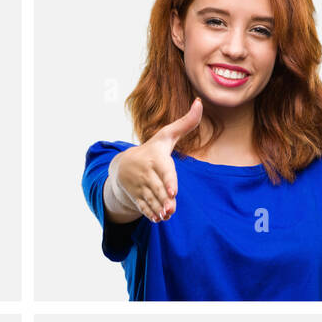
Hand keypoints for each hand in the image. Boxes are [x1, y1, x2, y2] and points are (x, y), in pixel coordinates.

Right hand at [109, 99, 201, 221]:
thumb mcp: (166, 135)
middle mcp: (147, 173)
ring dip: (158, 208)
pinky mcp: (135, 196)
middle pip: (158, 188)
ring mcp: (139, 185)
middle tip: (171, 209)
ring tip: (166, 215)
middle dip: (164, 199)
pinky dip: (149, 213)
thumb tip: (199, 103)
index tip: (173, 192)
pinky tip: (158, 218)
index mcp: (156, 158)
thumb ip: (185, 123)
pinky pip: (142, 206)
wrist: (122, 164)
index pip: (164, 171)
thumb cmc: (152, 149)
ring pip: (151, 199)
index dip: (168, 181)